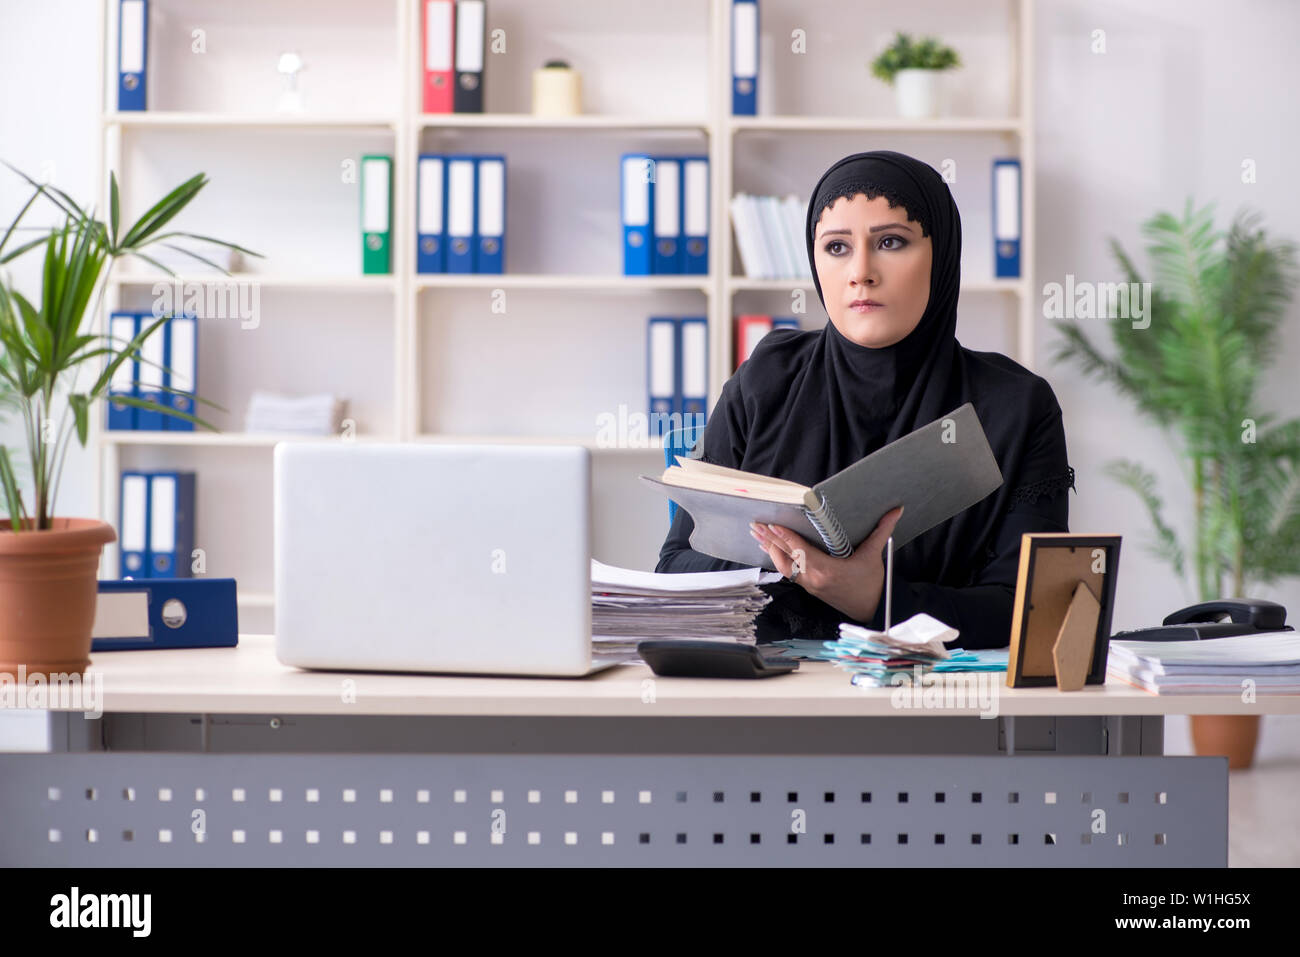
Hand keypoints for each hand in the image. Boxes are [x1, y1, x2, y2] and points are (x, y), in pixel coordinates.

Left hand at [750, 506, 903, 623]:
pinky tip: (770, 548)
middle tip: (755, 524)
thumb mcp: (875, 555)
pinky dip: (778, 558)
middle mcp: (814, 578)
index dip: (786, 536)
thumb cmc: (871, 583)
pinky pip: (788, 571)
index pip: (801, 550)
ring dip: (770, 548)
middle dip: (770, 539)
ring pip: (783, 565)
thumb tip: (896, 510)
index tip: (773, 523)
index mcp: (827, 570)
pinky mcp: (808, 587)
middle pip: (786, 557)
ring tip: (757, 533)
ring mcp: (809, 584)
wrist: (870, 609)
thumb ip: (882, 531)